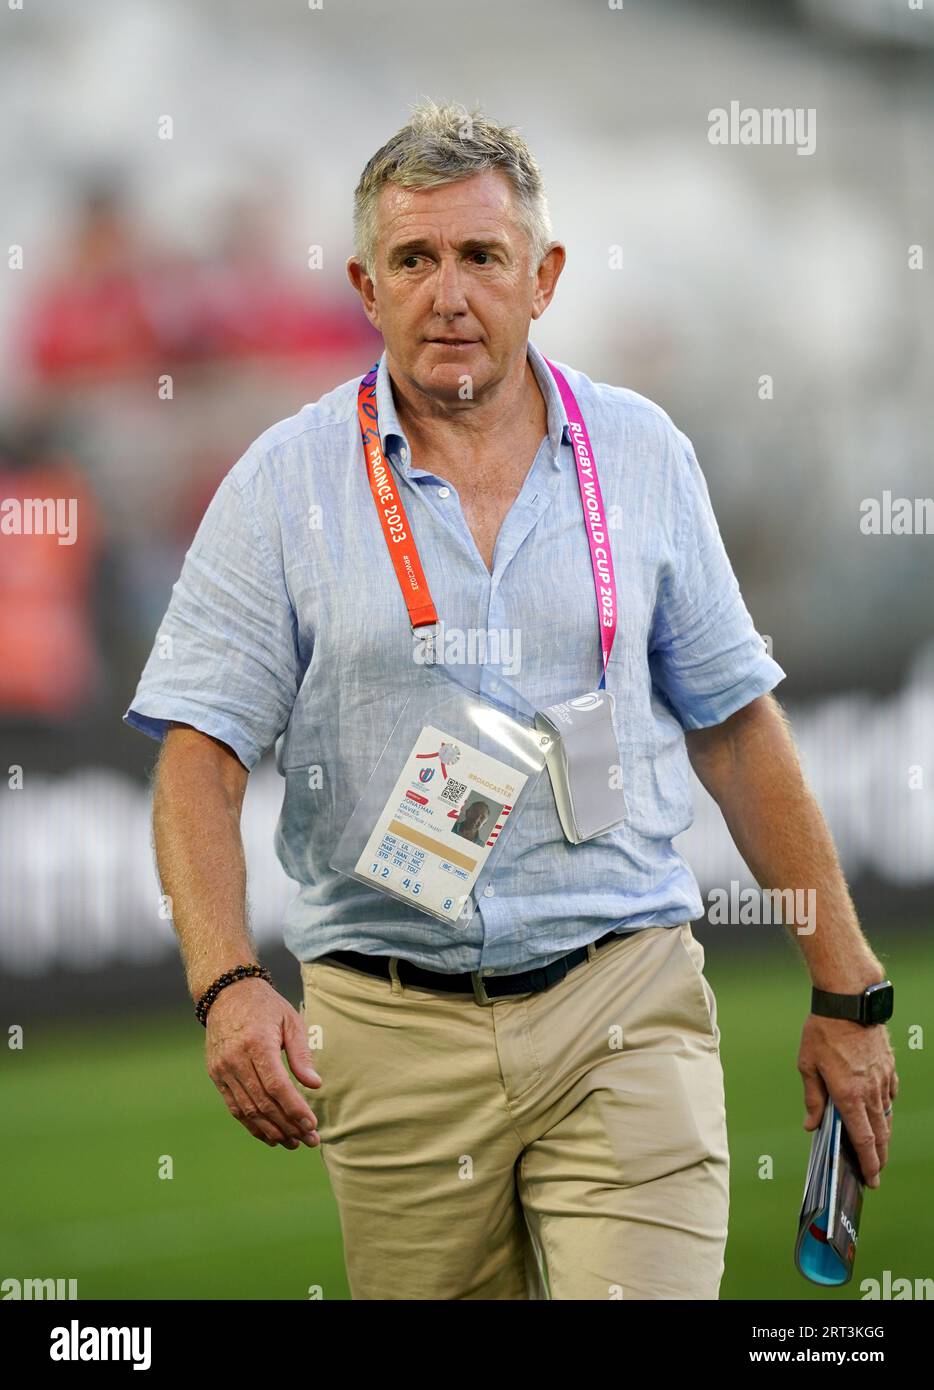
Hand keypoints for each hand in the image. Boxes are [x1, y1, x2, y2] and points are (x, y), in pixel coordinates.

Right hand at [205, 977, 322, 1148]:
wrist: (226, 993)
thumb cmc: (265, 1006)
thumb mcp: (290, 1021)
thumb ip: (301, 1055)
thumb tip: (315, 1085)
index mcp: (257, 1043)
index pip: (277, 1086)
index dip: (295, 1109)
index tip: (312, 1125)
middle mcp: (236, 1059)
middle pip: (262, 1103)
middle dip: (288, 1126)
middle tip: (309, 1140)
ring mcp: (223, 1069)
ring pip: (247, 1110)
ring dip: (271, 1131)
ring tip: (292, 1143)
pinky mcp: (216, 1075)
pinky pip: (234, 1107)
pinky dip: (252, 1125)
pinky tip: (270, 1135)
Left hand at [797, 1014, 897, 1188]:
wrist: (849, 1001)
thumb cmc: (824, 1031)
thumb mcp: (808, 1065)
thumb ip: (812, 1098)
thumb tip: (811, 1125)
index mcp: (848, 1095)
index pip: (863, 1139)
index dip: (869, 1163)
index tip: (872, 1179)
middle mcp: (870, 1091)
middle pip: (879, 1134)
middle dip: (879, 1158)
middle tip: (876, 1174)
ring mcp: (882, 1079)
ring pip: (886, 1115)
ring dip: (882, 1134)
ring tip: (877, 1148)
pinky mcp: (889, 1067)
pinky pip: (890, 1094)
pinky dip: (885, 1107)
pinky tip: (880, 1111)